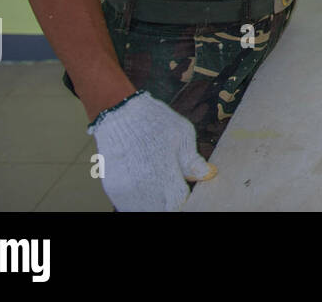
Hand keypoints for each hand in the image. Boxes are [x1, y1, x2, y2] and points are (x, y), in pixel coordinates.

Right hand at [88, 90, 216, 210]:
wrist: (119, 112)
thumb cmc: (155, 120)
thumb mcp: (183, 134)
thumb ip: (193, 160)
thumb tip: (208, 175)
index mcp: (163, 172)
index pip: (178, 204)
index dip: (185, 199)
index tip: (188, 192)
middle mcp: (142, 185)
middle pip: (161, 208)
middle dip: (171, 202)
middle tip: (175, 189)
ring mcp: (124, 188)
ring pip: (144, 208)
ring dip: (155, 203)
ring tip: (161, 187)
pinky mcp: (112, 188)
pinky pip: (128, 204)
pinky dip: (140, 200)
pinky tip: (147, 187)